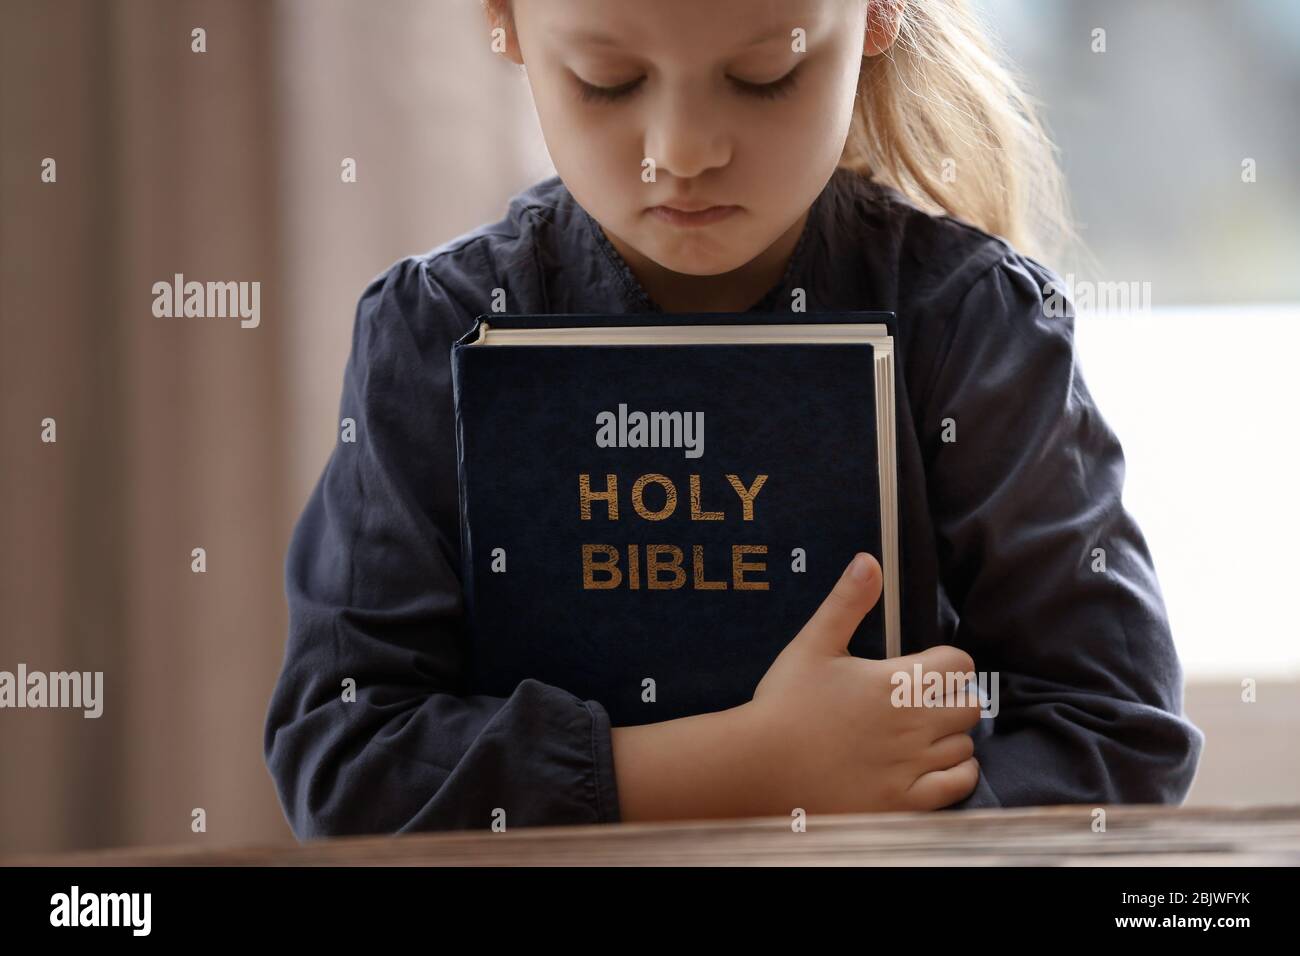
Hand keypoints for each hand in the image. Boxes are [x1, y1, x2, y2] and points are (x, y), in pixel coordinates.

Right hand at [748, 552, 980, 812]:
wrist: (760, 767)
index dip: (945, 662)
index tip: (921, 668)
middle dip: (950, 698)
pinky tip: (931, 764)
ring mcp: (912, 766)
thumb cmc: (784, 703)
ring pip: (965, 744)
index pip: (959, 663)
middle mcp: (914, 724)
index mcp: (897, 682)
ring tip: (918, 733)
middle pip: (968, 704)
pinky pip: (958, 784)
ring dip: (949, 736)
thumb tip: (869, 560)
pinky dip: (955, 772)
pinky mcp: (906, 801)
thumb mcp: (814, 644)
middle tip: (920, 701)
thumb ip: (847, 602)